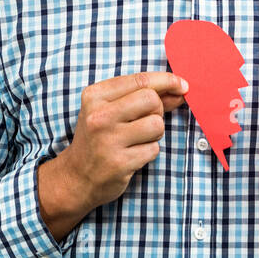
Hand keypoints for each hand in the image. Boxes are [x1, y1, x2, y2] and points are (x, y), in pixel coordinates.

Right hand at [38, 72, 186, 238]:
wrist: (76, 177)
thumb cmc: (99, 138)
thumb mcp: (111, 110)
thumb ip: (143, 97)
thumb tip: (180, 90)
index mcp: (95, 96)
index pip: (140, 80)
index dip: (167, 81)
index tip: (182, 86)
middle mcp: (99, 116)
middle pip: (152, 100)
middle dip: (157, 111)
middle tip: (145, 121)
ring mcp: (108, 140)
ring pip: (156, 125)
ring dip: (154, 133)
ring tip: (137, 140)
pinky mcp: (119, 162)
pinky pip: (153, 149)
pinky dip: (148, 152)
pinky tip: (132, 155)